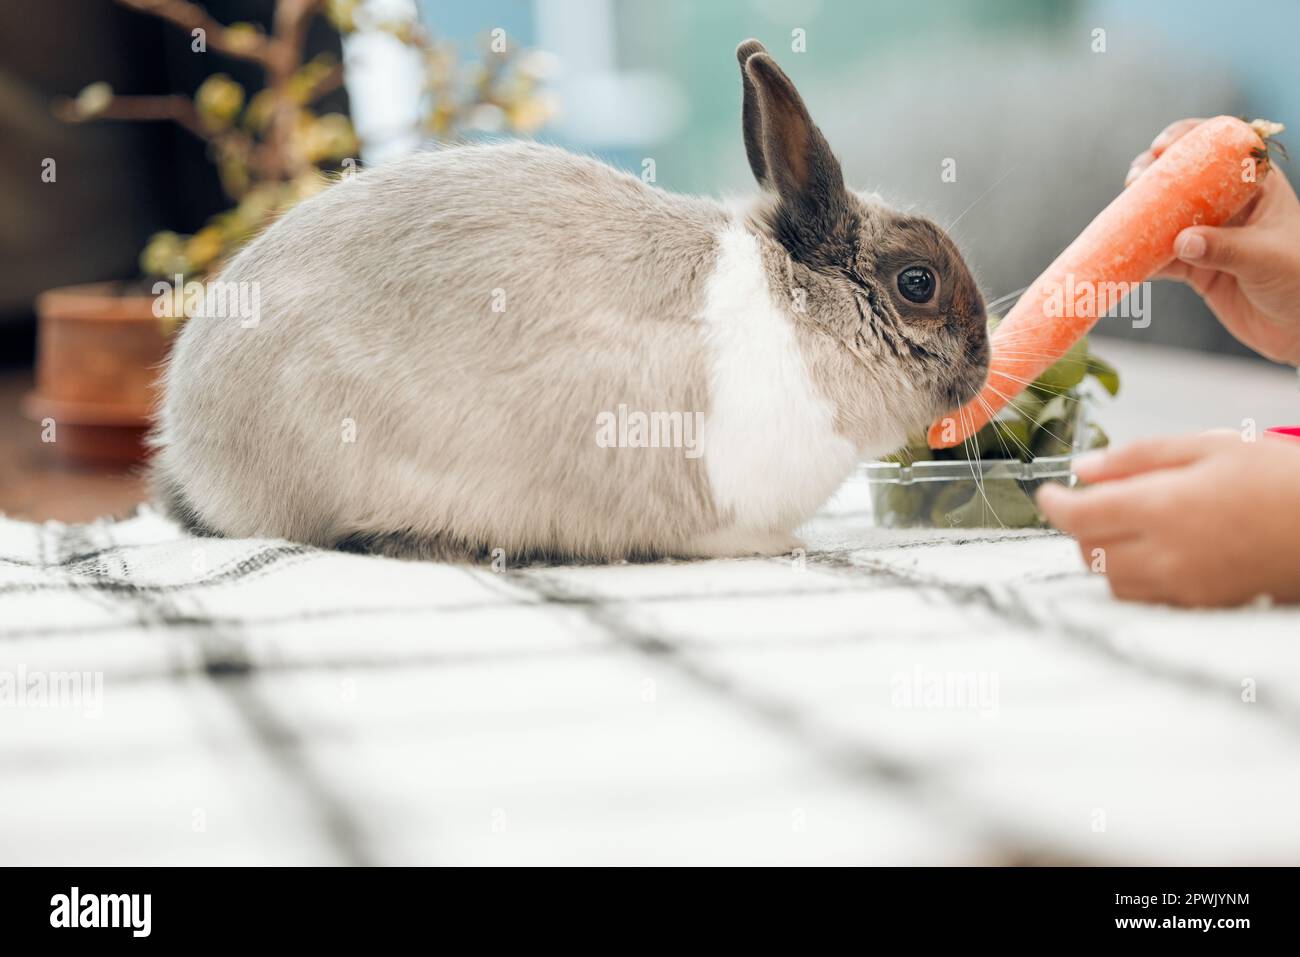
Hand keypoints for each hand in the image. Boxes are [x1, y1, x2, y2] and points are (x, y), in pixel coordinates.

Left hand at [1036, 432, 1299, 605]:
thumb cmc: (1281, 478)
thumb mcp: (1211, 446)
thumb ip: (1139, 457)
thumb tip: (1084, 469)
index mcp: (1163, 508)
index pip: (1079, 515)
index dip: (1054, 504)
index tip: (1048, 492)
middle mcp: (1166, 555)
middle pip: (1088, 552)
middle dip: (1080, 526)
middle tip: (1094, 501)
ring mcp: (1184, 586)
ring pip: (1112, 581)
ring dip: (1104, 553)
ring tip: (1127, 524)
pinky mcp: (1203, 604)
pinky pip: (1146, 596)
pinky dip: (1133, 576)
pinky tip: (1156, 549)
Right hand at [1127, 118, 1299, 365]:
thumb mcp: (1267, 259)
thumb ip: (1226, 249)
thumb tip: (1182, 242)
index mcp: (1256, 188)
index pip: (1222, 149)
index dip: (1190, 139)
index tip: (1162, 147)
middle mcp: (1229, 207)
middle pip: (1184, 179)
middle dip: (1154, 176)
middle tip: (1133, 182)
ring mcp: (1209, 237)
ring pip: (1166, 217)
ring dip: (1140, 216)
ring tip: (1119, 218)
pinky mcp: (1195, 269)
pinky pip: (1160, 258)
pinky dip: (1139, 258)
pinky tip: (1122, 257)